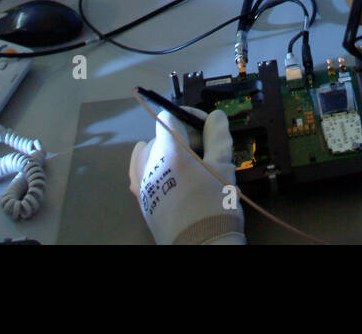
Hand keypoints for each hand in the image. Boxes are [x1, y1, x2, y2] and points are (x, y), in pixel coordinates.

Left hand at [129, 106, 245, 244]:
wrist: (200, 245)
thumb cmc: (214, 203)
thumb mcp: (222, 166)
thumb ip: (217, 138)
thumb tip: (216, 117)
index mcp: (169, 149)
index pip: (170, 116)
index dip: (190, 117)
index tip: (208, 128)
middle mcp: (150, 162)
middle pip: (163, 136)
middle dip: (185, 137)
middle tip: (207, 150)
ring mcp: (142, 182)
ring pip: (150, 153)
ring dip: (168, 151)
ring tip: (190, 164)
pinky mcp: (142, 199)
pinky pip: (139, 173)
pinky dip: (149, 165)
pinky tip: (158, 167)